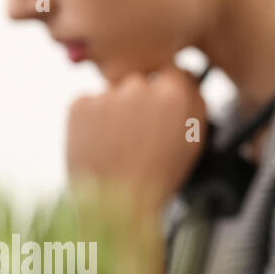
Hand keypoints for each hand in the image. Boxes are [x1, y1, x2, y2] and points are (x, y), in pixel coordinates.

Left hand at [67, 63, 207, 216]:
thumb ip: (194, 101)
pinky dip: (92, 119)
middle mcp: (141, 87)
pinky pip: (88, 103)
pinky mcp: (80, 105)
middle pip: (140, 81)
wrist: (117, 203)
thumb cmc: (158, 175)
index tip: (159, 106)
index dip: (165, 89)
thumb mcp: (193, 139)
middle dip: (139, 100)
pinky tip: (101, 143)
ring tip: (118, 143)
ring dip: (115, 110)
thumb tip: (186, 74)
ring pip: (113, 93)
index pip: (171, 71)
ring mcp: (108, 95)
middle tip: (137, 133)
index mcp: (174, 94)